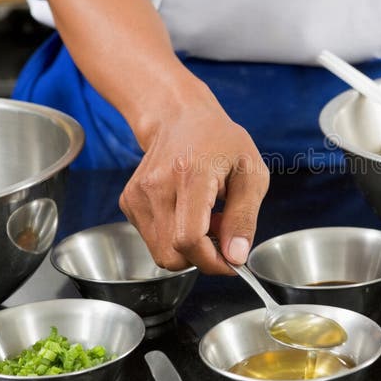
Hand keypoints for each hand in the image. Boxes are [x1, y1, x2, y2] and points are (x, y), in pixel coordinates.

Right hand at [119, 82, 269, 273]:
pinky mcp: (129, 202)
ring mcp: (137, 195)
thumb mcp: (250, 173)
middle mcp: (156, 186)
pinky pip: (153, 240)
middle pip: (172, 255)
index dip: (212, 262)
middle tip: (221, 230)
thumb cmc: (220, 141)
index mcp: (190, 175)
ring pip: (162, 253)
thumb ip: (244, 218)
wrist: (179, 117)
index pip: (189, 240)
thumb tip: (235, 257)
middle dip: (202, 256)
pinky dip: (173, 237)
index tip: (232, 263)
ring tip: (205, 216)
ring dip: (188, 247)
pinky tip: (187, 212)